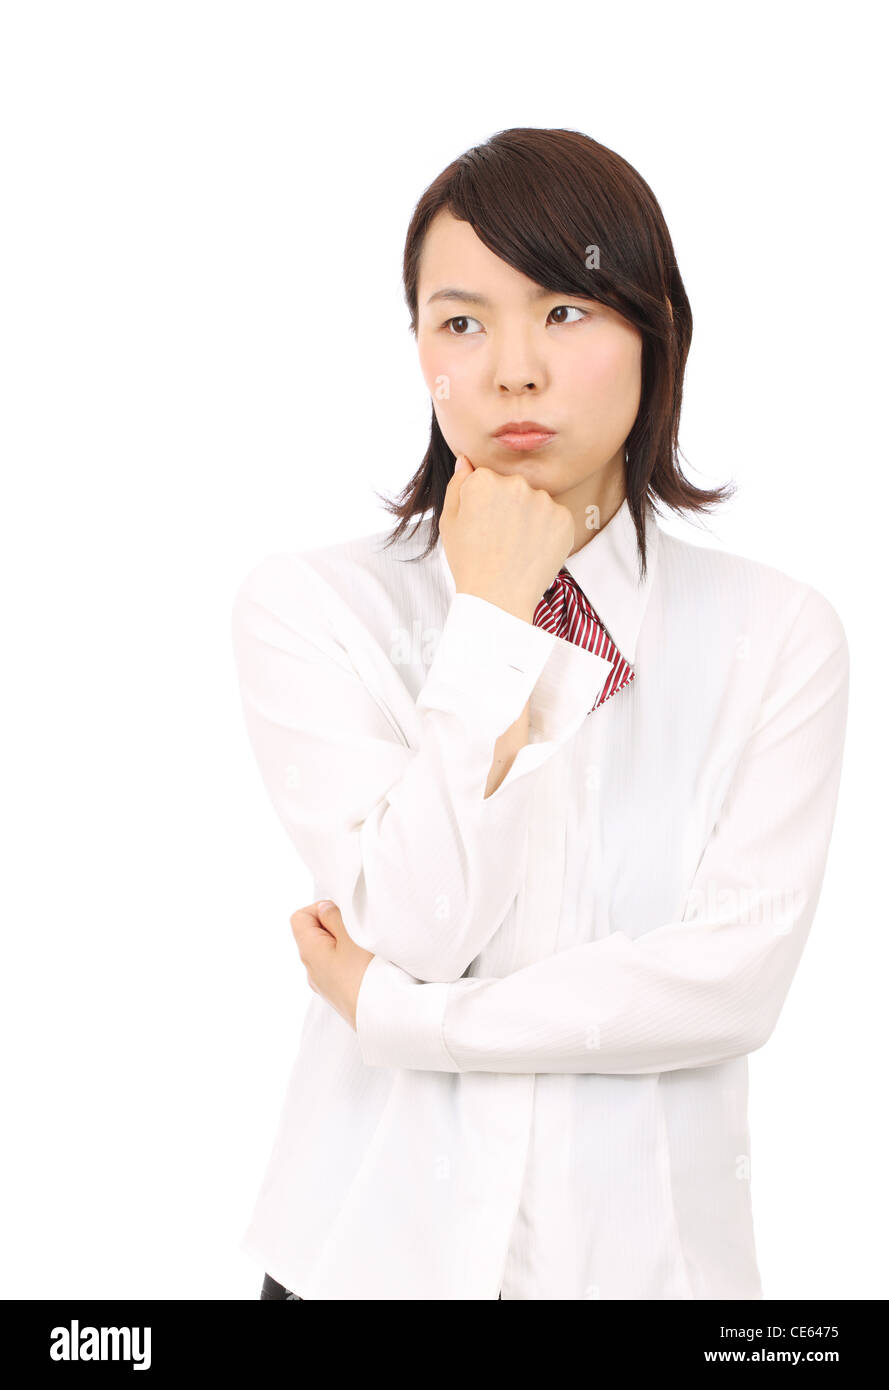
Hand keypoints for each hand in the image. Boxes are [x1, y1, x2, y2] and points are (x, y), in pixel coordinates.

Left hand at [289, 900, 374, 1030]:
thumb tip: (323, 909)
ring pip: (329, 952)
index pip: (299, 918)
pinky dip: (351, 960)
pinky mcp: (339, 995)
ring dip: (346, 944)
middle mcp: (311, 970)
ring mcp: (325, 985)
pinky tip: (369, 966)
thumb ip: (334, 918)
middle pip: (314, 934)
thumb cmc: (368, 977)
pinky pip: (339, 968)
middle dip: (336, 926)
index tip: (344, 915)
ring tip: (367, 950)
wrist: (385, 1019)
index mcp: (309, 952)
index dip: (320, 908)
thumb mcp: (352, 937)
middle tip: (359, 932)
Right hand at [439, 453, 574, 621]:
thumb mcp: (449, 522)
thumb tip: (466, 460)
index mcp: (483, 480)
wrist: (498, 598)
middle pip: (514, 488)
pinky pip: (556, 518)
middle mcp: (515, 483)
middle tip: (500, 538)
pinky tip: (533, 551)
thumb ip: (457, 484)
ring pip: (537, 502)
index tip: (483, 525)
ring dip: (531, 518)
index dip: (485, 504)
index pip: (488, 480)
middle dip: (509, 507)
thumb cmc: (469, 562)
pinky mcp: (564, 518)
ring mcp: (542, 500)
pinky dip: (548, 532)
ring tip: (517, 547)